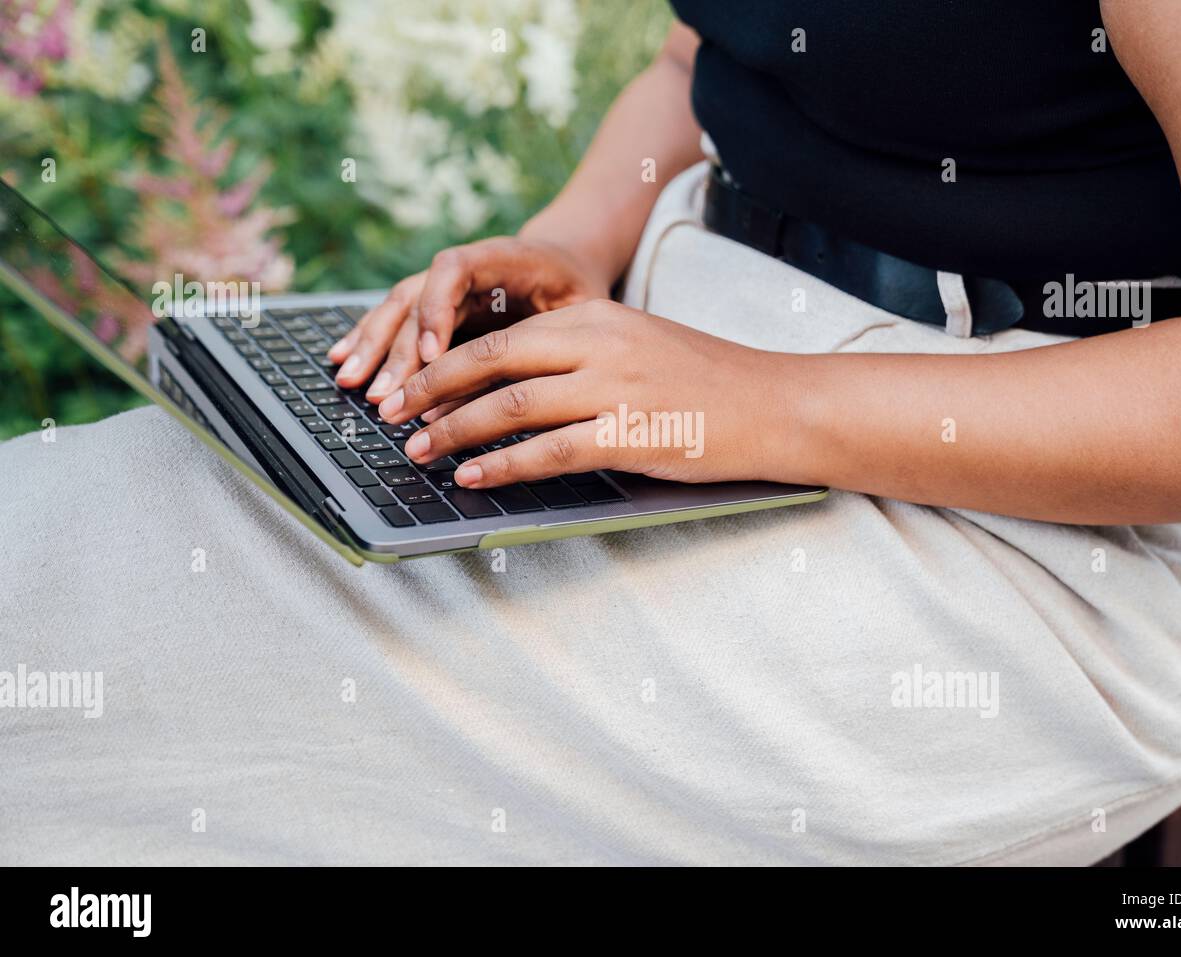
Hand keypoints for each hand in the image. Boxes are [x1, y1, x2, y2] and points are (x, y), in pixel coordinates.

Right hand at [327, 236, 609, 403]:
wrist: (567, 261)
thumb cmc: (578, 290)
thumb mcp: (580, 308)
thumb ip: (545, 338)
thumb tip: (505, 393)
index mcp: (503, 256)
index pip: (454, 270)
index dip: (438, 310)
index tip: (433, 355)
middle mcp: (463, 267)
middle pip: (418, 299)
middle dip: (398, 351)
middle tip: (384, 395)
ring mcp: (443, 284)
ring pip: (398, 310)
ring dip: (372, 346)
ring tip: (350, 380)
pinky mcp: (433, 302)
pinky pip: (395, 318)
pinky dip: (368, 338)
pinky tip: (342, 359)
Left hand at [375, 300, 800, 488]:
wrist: (777, 405)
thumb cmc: (709, 384)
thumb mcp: (640, 348)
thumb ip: (583, 357)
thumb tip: (517, 390)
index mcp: (597, 317)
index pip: (503, 335)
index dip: (447, 362)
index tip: (411, 385)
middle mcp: (600, 343)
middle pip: (493, 360)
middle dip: (432, 389)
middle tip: (391, 415)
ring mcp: (617, 387)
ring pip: (513, 404)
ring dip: (456, 430)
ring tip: (418, 451)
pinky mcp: (633, 432)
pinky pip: (551, 449)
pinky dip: (504, 464)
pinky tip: (474, 476)